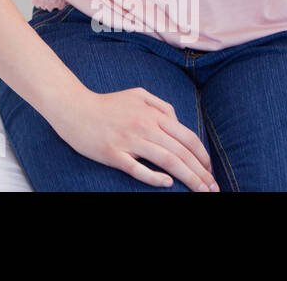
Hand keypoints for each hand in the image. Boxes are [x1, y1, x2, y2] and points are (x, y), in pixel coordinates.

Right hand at [48, 86, 219, 190]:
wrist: (73, 108)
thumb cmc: (106, 103)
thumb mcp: (137, 94)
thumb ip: (160, 105)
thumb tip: (177, 121)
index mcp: (152, 113)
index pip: (187, 137)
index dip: (203, 156)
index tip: (210, 171)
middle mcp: (144, 126)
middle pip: (181, 152)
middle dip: (201, 173)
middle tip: (213, 189)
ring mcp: (129, 141)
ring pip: (167, 162)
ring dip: (188, 179)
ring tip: (201, 192)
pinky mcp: (113, 154)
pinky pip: (138, 169)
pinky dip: (155, 177)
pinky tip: (167, 183)